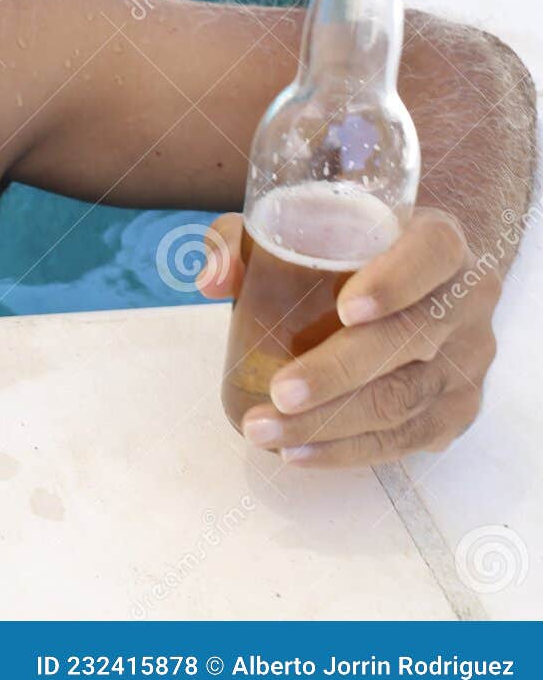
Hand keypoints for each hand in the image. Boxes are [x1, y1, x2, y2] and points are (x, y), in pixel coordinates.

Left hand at [199, 208, 497, 465]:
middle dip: (338, 373)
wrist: (422, 281)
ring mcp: (465, 362)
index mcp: (438, 241)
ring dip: (329, 424)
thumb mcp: (300, 227)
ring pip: (403, 399)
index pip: (431, 254)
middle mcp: (463, 302)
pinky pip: (404, 438)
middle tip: (279, 392)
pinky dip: (347, 450)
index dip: (394, 282)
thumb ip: (246, 239)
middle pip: (410, 340)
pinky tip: (297, 452)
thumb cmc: (350, 250)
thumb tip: (214, 279)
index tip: (346, 309)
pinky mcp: (455, 410)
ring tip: (265, 431)